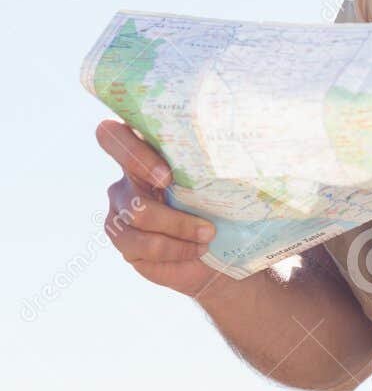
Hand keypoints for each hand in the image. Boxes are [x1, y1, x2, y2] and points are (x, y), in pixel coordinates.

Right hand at [97, 119, 217, 296]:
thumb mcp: (217, 175)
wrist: (217, 242)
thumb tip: (241, 149)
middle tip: (208, 228)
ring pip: (139, 227)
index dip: (133, 154)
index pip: (112, 137)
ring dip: (179, 238)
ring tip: (207, 240)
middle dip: (175, 220)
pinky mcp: (125, 243)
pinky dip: (176, 254)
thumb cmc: (218, 199)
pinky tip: (196, 252)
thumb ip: (213, 160)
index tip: (168, 177)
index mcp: (142, 153)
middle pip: (133, 200)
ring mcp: (119, 214)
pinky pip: (144, 250)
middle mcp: (124, 182)